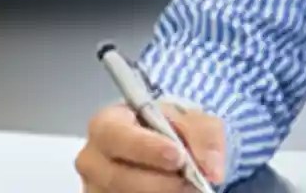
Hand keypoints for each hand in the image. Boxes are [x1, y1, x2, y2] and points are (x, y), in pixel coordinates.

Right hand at [76, 102, 225, 191]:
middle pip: (118, 178)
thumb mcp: (192, 120)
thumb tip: (212, 171)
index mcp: (106, 124)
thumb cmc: (170, 129)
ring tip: (189, 190)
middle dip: (161, 183)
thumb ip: (204, 137)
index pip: (116, 136)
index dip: (146, 148)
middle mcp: (93, 160)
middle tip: (192, 184)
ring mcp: (96, 189)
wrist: (163, 148)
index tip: (178, 157)